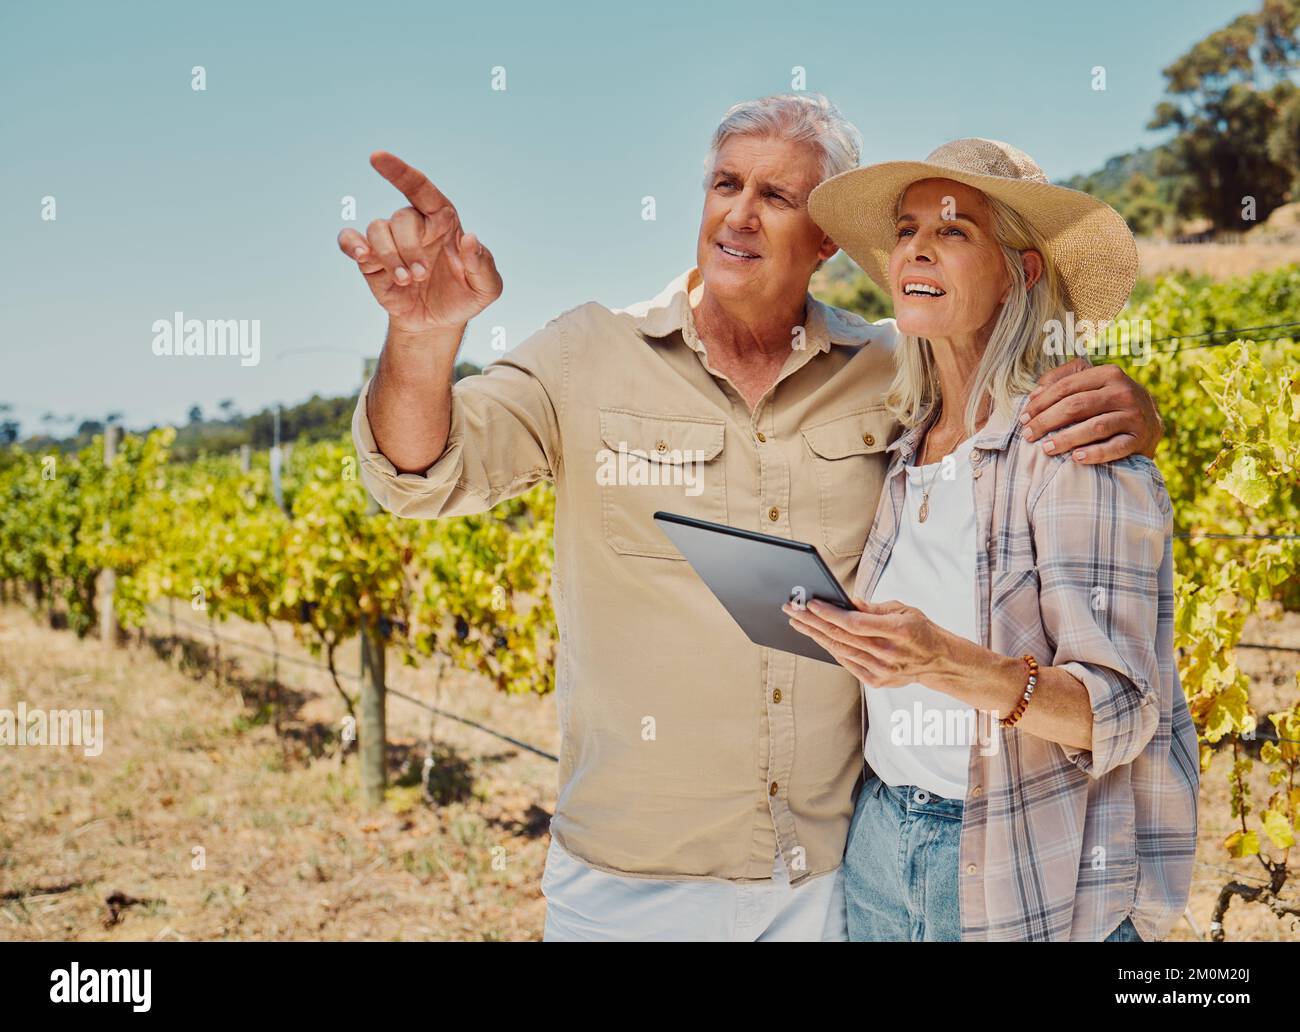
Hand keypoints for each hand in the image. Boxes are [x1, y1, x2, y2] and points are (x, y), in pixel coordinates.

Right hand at [337, 151, 502, 332]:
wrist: (439, 323)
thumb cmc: (465, 297)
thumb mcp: (487, 287)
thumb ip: (483, 264)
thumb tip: (469, 239)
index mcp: (442, 220)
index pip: (419, 187)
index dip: (399, 171)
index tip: (377, 157)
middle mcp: (414, 225)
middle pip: (401, 218)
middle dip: (409, 248)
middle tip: (420, 275)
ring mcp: (390, 241)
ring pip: (376, 229)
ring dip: (389, 256)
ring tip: (406, 280)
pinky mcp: (370, 260)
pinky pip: (350, 240)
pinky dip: (351, 244)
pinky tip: (362, 256)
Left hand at [782, 598, 951, 686]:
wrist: (939, 662)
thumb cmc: (920, 630)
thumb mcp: (904, 609)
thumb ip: (874, 608)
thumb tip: (847, 602)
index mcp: (897, 631)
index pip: (854, 623)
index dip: (830, 614)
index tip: (810, 603)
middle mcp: (888, 653)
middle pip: (841, 637)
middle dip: (813, 622)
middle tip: (792, 609)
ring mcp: (882, 670)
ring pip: (840, 651)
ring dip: (816, 635)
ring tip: (798, 622)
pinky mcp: (877, 681)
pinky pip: (847, 663)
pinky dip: (831, 649)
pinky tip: (817, 638)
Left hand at [1020, 358, 1162, 463]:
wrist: (1151, 421)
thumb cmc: (1109, 402)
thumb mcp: (1092, 383)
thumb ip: (1064, 379)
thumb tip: (1035, 392)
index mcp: (1109, 373)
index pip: (1067, 386)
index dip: (1041, 402)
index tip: (1023, 417)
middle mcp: (1124, 392)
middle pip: (1076, 406)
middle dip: (1047, 421)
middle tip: (1028, 435)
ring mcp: (1134, 416)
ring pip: (1094, 427)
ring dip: (1067, 438)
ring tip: (1046, 448)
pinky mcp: (1141, 438)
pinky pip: (1115, 448)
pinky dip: (1094, 454)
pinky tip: (1075, 458)